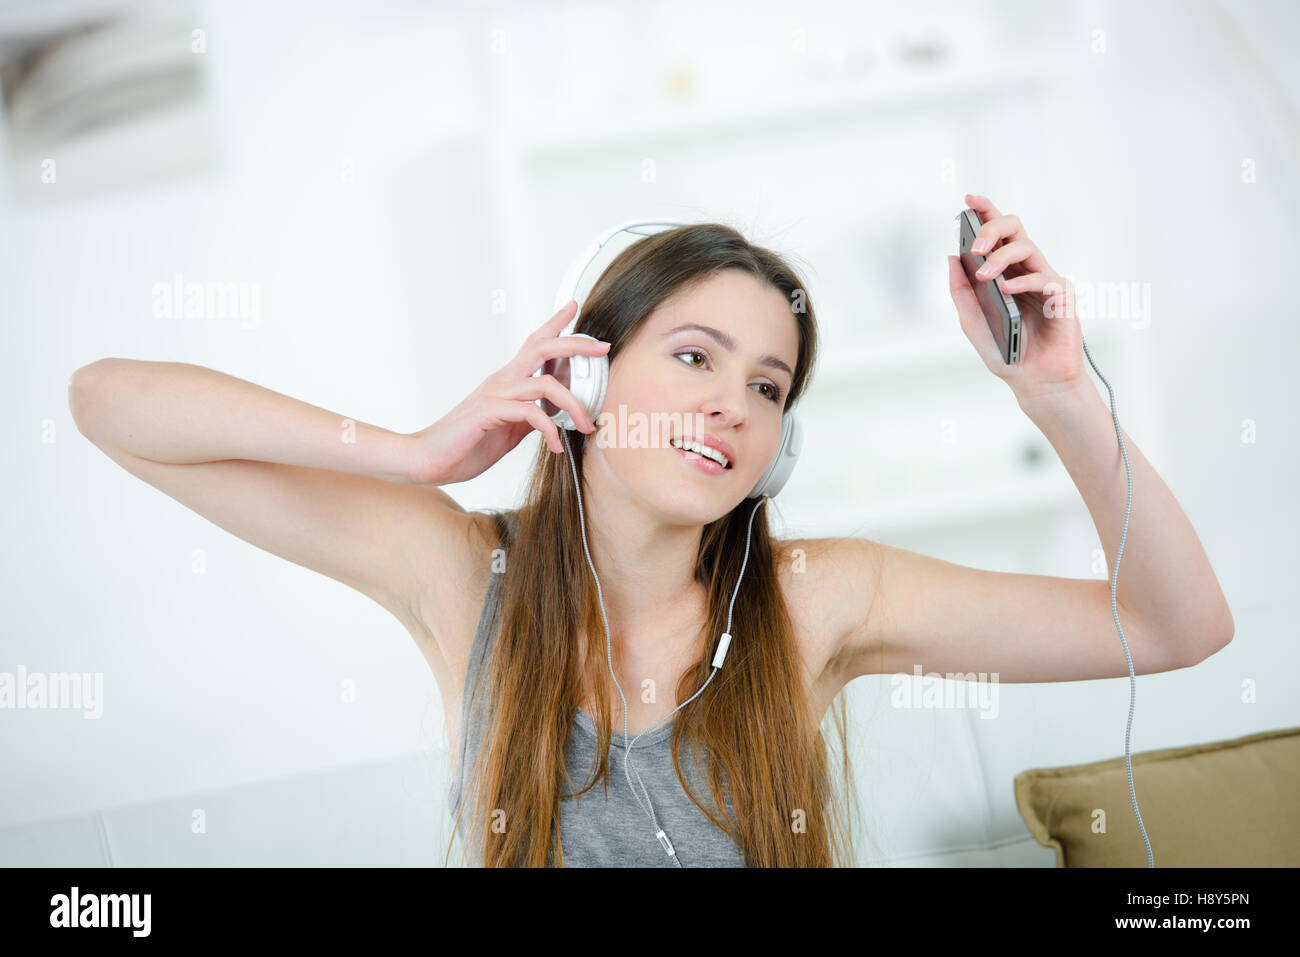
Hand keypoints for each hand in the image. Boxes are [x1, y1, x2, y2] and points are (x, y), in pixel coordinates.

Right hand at [406, 301, 609, 484]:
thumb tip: (552, 415)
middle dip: (575, 344)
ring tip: (586, 425)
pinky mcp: (489, 413)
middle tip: (602, 348)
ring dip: (574, 404)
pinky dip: (550, 430)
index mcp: (506, 381)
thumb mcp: (509, 428)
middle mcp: (501, 381)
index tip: (574, 307)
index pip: (533, 343)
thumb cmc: (466, 444)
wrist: (430, 459)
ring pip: (544, 383)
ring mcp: (494, 394)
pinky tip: (556, 446)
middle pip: (542, 347)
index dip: (554, 324)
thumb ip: (529, 416)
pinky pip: (530, 413)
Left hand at [947, 194, 1083, 405]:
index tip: (967, 200)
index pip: (996, 234)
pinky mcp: (1060, 297)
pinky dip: (1022, 282)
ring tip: (984, 274)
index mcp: (1004, 271)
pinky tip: (1005, 290)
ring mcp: (1044, 280)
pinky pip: (1043, 278)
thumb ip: (961, 291)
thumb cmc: (1006, 351)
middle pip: (1014, 229)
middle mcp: (1025, 270)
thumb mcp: (972, 322)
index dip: (984, 211)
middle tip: (975, 245)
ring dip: (1001, 258)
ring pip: (1027, 248)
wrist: (1034, 381)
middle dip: (992, 228)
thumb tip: (951, 258)